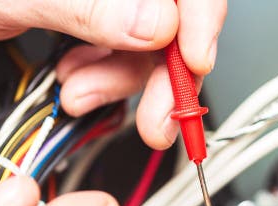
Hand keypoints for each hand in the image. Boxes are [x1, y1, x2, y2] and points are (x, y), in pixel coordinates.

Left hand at [0, 0, 226, 148]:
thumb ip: (91, 7)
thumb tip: (157, 26)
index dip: (201, 26)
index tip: (193, 68)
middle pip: (176, 25)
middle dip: (162, 77)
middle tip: (155, 121)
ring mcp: (110, 0)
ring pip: (148, 48)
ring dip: (120, 84)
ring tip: (80, 93)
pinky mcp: (94, 20)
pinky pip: (119, 56)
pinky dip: (102, 80)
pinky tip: (76, 84)